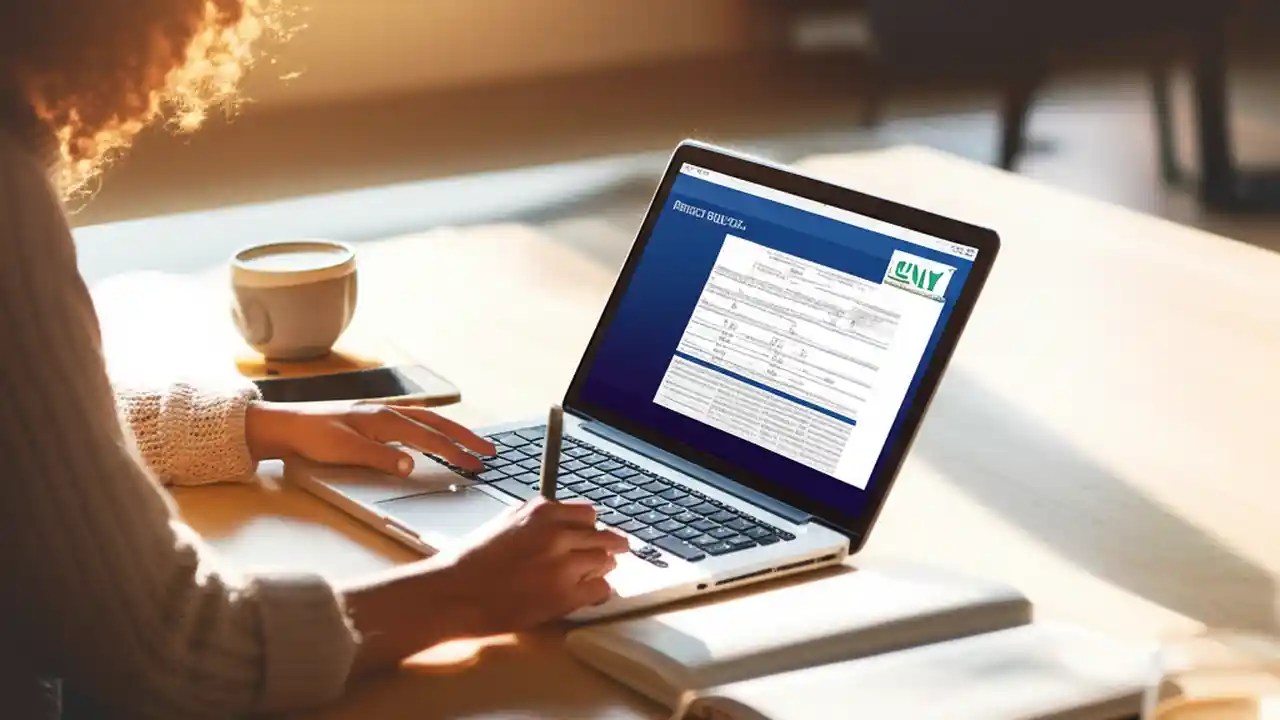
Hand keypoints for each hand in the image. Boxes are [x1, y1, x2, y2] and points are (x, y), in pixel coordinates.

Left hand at [245, 402, 494, 474]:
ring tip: (473, 442)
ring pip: (427, 420)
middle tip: (490, 451)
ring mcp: (382, 413)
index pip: (429, 437)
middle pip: (436, 423)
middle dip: (465, 437)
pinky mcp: (375, 417)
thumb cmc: (311, 438)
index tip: (476, 464)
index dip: (455, 451)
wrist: (285, 424)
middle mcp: (387, 412)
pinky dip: (433, 425)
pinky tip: (436, 431)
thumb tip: (412, 465)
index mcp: (384, 420)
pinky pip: (414, 419)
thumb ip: (379, 458)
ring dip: (452, 430)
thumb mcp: (343, 452)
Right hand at [431, 498, 628, 635]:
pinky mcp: (563, 594)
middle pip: (604, 536)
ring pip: (606, 561)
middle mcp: (556, 532)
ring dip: (599, 570)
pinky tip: (582, 596)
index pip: (588, 514)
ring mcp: (562, 563)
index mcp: (541, 511)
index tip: (589, 537)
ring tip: (587, 579)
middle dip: (607, 546)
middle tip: (610, 556)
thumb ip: (538, 521)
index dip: (589, 529)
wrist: (451, 592)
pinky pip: (601, 590)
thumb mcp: (506, 522)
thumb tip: (564, 527)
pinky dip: (596, 594)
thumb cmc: (470, 561)